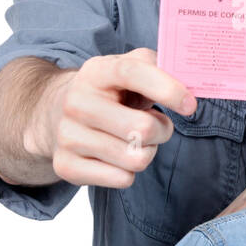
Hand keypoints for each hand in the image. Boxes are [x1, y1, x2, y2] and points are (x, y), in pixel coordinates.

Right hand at [28, 47, 194, 187]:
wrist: (56, 115)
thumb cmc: (108, 92)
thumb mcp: (129, 68)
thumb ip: (158, 66)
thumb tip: (188, 82)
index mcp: (95, 72)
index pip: (131, 73)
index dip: (166, 88)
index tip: (190, 105)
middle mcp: (76, 102)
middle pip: (141, 129)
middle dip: (161, 130)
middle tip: (156, 125)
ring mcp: (67, 136)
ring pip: (136, 159)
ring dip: (147, 151)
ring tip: (134, 140)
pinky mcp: (65, 166)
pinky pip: (122, 179)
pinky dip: (129, 171)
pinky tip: (117, 156)